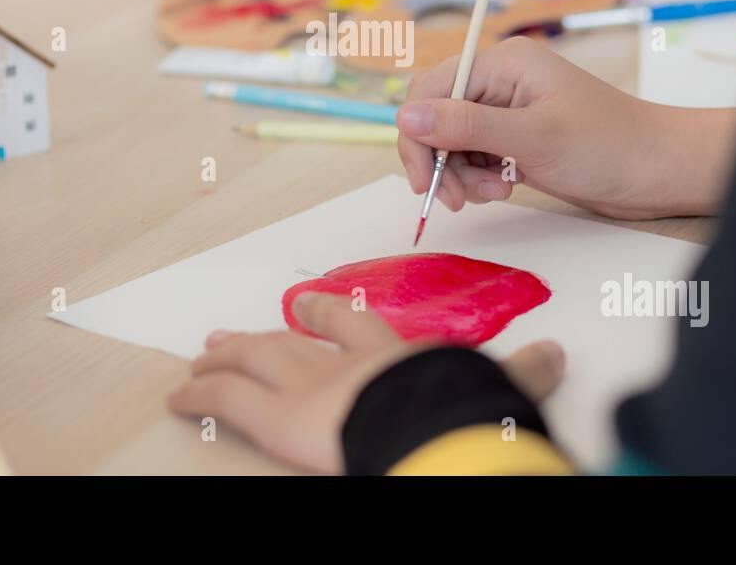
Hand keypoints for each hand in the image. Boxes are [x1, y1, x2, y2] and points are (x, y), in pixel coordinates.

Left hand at [168, 292, 563, 472]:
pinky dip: (199, 397)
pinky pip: (228, 402)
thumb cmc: (463, 407)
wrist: (434, 429)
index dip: (327, 316)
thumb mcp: (501, 386)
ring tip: (199, 361)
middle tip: (229, 336)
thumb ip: (523, 370)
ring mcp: (307, 386)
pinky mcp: (278, 419)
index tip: (310, 306)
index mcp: (393, 353)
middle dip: (261, 337)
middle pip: (292, 341)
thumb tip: (559, 353)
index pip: (355, 325)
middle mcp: (344, 361)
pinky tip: (176, 399)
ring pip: (252, 363)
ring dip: (223, 360)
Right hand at [396, 36, 735, 218]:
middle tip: (456, 199)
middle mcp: (500, 81)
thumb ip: (466, 126)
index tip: (424, 180)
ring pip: (453, 141)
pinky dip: (478, 178)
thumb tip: (404, 117)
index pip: (431, 89)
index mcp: (502, 63)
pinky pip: (474, 156)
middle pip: (437, 116)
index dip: (418, 133)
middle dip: (441, 159)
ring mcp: (508, 110)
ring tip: (496, 192)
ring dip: (462, 174)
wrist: (659, 172)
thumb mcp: (532, 138)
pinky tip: (503, 189)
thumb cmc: (607, 146)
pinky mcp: (516, 138)